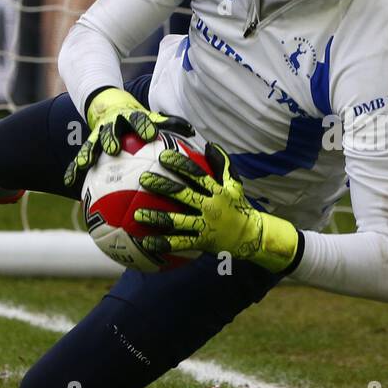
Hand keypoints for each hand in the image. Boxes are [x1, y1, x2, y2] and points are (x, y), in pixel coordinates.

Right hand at [64, 87, 193, 187]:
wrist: (108, 102)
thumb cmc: (136, 116)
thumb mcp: (151, 116)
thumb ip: (169, 123)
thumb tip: (192, 132)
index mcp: (131, 117)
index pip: (139, 119)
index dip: (144, 126)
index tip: (150, 135)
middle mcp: (113, 124)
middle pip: (111, 131)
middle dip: (112, 139)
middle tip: (113, 150)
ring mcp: (99, 133)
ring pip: (92, 143)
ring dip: (89, 154)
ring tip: (85, 165)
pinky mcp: (89, 141)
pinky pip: (82, 155)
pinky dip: (75, 168)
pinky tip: (70, 181)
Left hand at [134, 143, 300, 272]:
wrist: (250, 236)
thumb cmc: (239, 207)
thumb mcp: (235, 184)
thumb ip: (222, 164)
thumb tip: (210, 144)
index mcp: (217, 191)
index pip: (196, 174)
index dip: (180, 164)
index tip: (163, 156)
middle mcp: (210, 207)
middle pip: (183, 194)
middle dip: (162, 186)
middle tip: (144, 179)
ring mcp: (205, 225)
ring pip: (178, 220)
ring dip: (157, 217)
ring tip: (138, 214)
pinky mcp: (202, 242)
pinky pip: (180, 243)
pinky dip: (163, 243)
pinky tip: (145, 242)